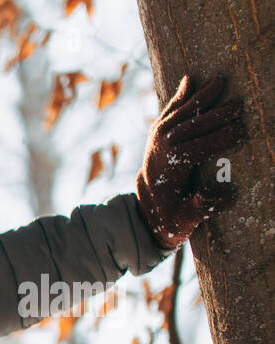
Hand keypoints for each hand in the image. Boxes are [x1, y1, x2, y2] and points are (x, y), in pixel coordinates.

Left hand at [134, 73, 246, 250]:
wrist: (147, 209)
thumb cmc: (172, 216)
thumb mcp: (186, 220)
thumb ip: (202, 208)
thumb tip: (222, 194)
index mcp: (168, 170)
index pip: (194, 150)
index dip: (217, 141)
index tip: (240, 132)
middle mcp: (160, 150)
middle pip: (189, 128)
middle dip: (214, 115)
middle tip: (238, 104)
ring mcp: (156, 140)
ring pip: (179, 114)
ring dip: (200, 98)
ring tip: (220, 81)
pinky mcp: (157, 133)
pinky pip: (169, 111)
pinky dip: (179, 96)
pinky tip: (189, 79)